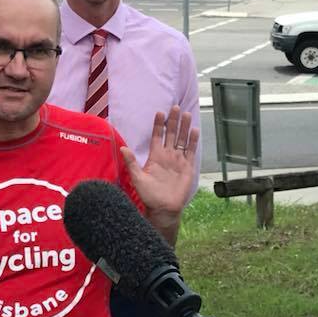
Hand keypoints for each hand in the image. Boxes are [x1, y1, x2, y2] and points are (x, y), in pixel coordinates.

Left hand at [122, 106, 198, 227]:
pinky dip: (193, 141)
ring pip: (182, 140)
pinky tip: (195, 131)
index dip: (158, 125)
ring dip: (184, 127)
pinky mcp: (188, 167)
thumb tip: (123, 148)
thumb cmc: (149, 195)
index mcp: (155, 156)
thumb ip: (131, 162)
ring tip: (186, 114)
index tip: (160, 113)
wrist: (163, 208)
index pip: (157, 136)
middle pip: (172, 134)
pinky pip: (191, 151)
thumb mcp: (137, 178)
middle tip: (175, 108)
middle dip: (173, 121)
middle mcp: (167, 155)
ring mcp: (178, 160)